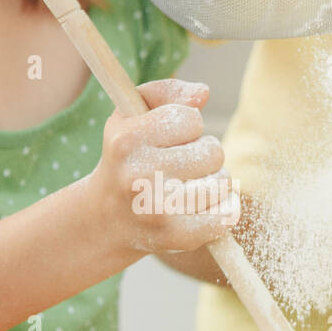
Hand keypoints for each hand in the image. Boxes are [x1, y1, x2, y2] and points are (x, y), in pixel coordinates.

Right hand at [89, 78, 239, 257]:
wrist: (105, 218)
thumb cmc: (126, 158)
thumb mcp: (131, 116)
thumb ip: (167, 93)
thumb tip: (202, 93)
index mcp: (127, 141)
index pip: (191, 119)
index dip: (187, 127)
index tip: (169, 139)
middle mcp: (139, 176)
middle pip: (213, 151)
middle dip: (203, 155)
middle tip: (180, 166)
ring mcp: (157, 210)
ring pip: (223, 182)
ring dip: (213, 182)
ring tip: (187, 187)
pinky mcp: (175, 237)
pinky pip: (226, 215)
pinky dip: (222, 209)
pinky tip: (202, 207)